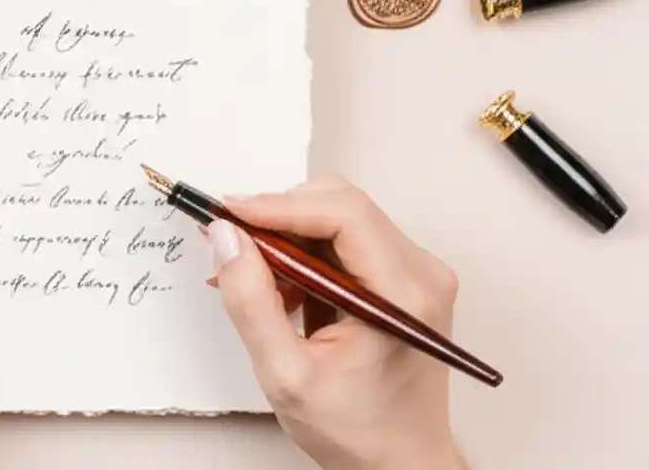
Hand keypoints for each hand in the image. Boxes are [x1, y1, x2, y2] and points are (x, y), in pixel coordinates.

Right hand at [212, 176, 466, 469]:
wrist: (402, 463)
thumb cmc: (358, 431)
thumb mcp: (286, 375)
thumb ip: (252, 303)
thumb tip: (227, 239)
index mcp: (403, 294)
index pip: (343, 214)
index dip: (279, 205)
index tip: (229, 212)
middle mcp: (421, 273)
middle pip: (341, 206)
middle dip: (279, 217)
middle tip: (232, 242)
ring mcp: (416, 274)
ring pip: (340, 218)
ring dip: (288, 237)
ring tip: (255, 280)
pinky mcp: (403, 279)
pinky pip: (347, 241)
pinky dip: (304, 253)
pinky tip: (281, 290)